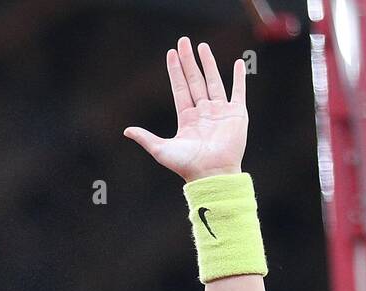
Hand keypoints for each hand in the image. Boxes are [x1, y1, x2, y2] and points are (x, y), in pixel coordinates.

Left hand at [124, 37, 247, 182]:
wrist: (212, 174)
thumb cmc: (188, 166)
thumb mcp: (161, 150)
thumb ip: (145, 138)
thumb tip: (126, 131)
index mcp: (187, 119)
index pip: (180, 88)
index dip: (175, 71)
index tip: (171, 53)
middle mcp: (204, 113)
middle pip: (195, 80)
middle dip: (189, 61)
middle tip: (184, 41)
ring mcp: (220, 113)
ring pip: (214, 82)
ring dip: (209, 64)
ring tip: (202, 47)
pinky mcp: (237, 115)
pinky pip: (238, 92)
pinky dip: (239, 79)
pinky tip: (239, 64)